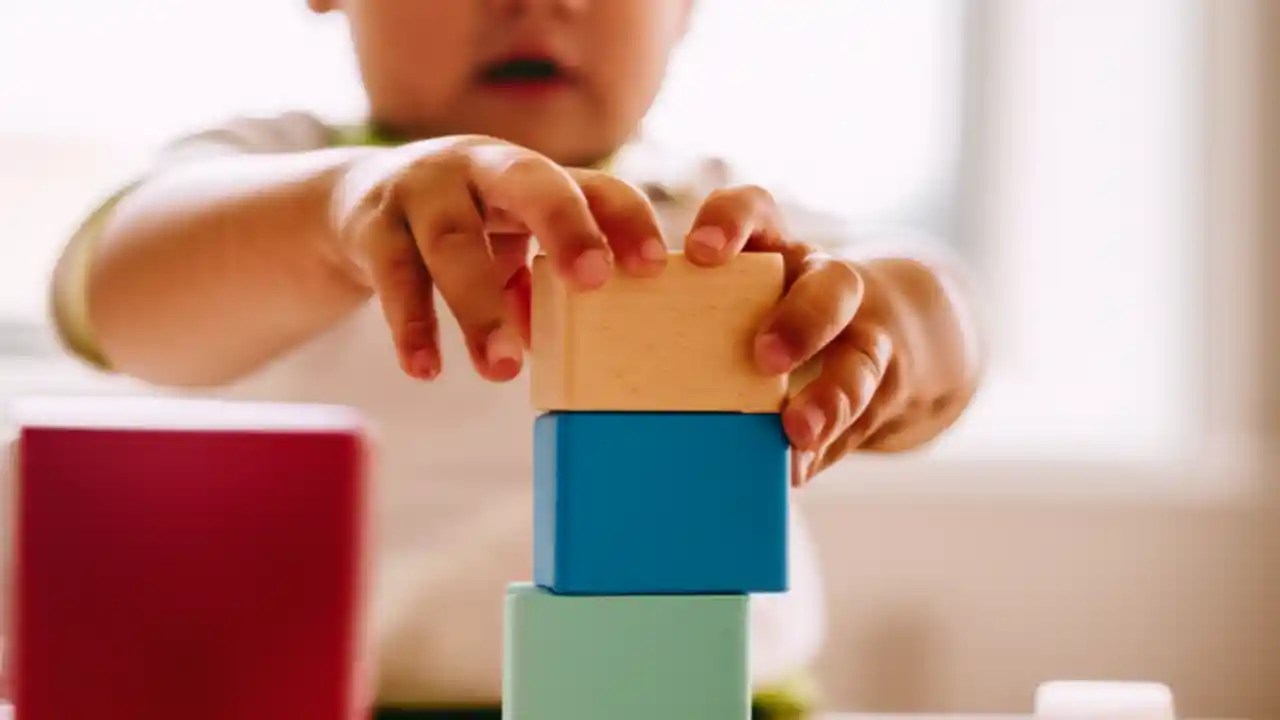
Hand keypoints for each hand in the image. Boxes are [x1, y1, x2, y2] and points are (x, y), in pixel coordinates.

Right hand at [331, 135, 666, 381]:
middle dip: (565, 225)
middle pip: (529, 183)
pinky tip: (426, 368)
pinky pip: (395, 276)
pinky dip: (412, 326)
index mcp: (532, 173)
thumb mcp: (509, 242)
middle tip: (593, 280)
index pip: (594, 186)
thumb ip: (540, 287)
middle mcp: (480, 166)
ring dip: (480, 308)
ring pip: (453, 241)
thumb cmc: (464, 224)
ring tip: (501, 368)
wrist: (356, 199)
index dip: (626, 220)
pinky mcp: (373, 223)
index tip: (652, 266)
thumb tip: (564, 345)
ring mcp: (423, 189)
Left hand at [684, 186, 980, 485]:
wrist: (888, 336)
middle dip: (802, 321)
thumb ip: (706, 336)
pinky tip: (798, 465)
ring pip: (864, 358)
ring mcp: (866, 337)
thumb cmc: (777, 319)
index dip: (732, 222)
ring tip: (797, 429)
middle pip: (833, 286)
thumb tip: (649, 403)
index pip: (758, 212)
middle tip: (765, 357)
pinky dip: (829, 442)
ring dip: (831, 396)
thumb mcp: (744, 304)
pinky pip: (866, 415)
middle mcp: (828, 286)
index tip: (702, 253)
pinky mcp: (885, 387)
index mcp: (779, 251)